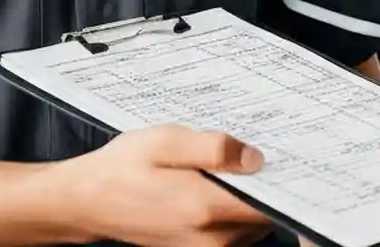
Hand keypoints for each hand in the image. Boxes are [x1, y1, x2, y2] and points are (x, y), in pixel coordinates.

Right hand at [49, 124, 272, 246]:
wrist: (86, 202)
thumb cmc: (122, 168)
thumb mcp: (165, 142)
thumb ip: (213, 149)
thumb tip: (256, 158)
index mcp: (204, 208)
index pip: (269, 203)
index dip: (286, 180)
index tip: (292, 157)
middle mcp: (211, 237)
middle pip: (266, 213)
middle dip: (268, 185)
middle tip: (259, 152)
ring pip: (252, 224)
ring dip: (250, 197)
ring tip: (231, 167)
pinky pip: (235, 231)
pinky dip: (235, 209)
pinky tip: (217, 184)